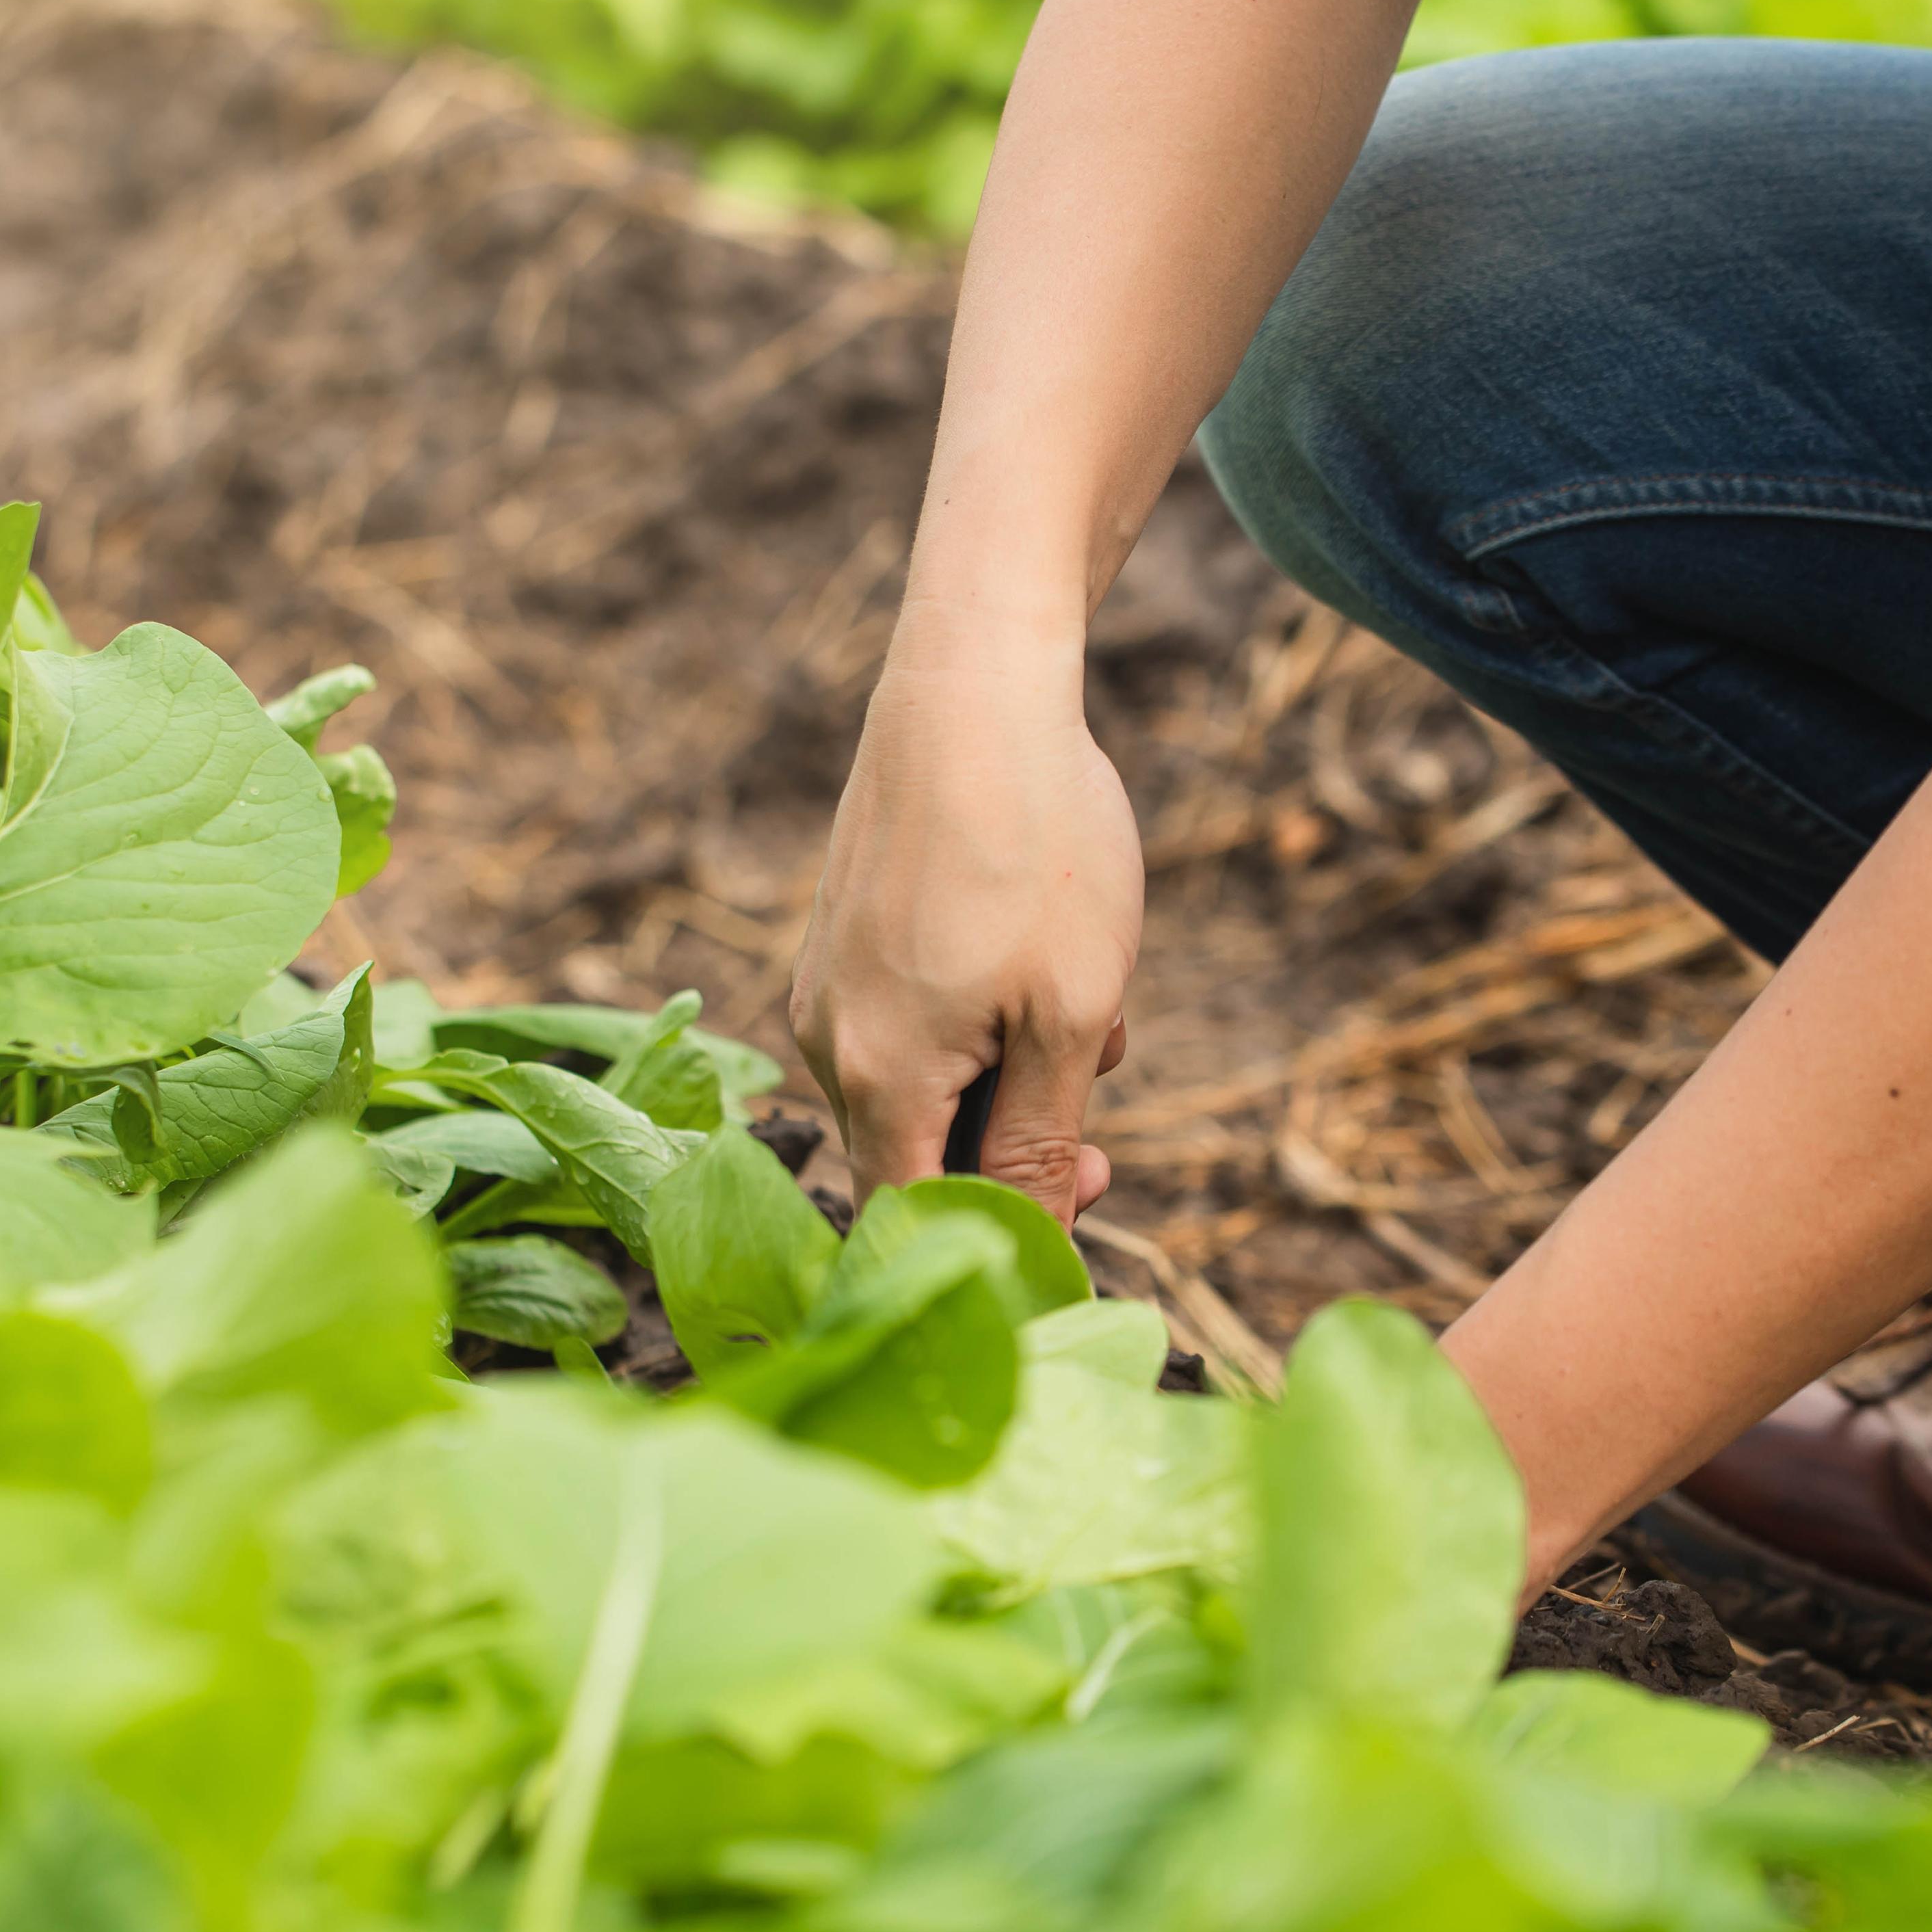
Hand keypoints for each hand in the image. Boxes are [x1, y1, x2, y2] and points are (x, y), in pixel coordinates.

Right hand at [791, 635, 1139, 1218]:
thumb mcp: (1069, 1014)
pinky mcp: (844, 937)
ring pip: (927, 1083)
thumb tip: (1031, 1246)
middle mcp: (827, 1042)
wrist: (973, 686)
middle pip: (920, 1153)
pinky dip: (985, 1017)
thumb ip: (1042, 1143)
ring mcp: (828, 984)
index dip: (1004, 1236)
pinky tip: (1046, 954)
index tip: (1094, 1189)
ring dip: (1015, 1070)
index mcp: (877, 1079)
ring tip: (1089, 1000)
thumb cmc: (1033, 845)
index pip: (915, 1220)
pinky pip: (913, 1022)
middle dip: (1023, 1140)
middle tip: (1105, 1093)